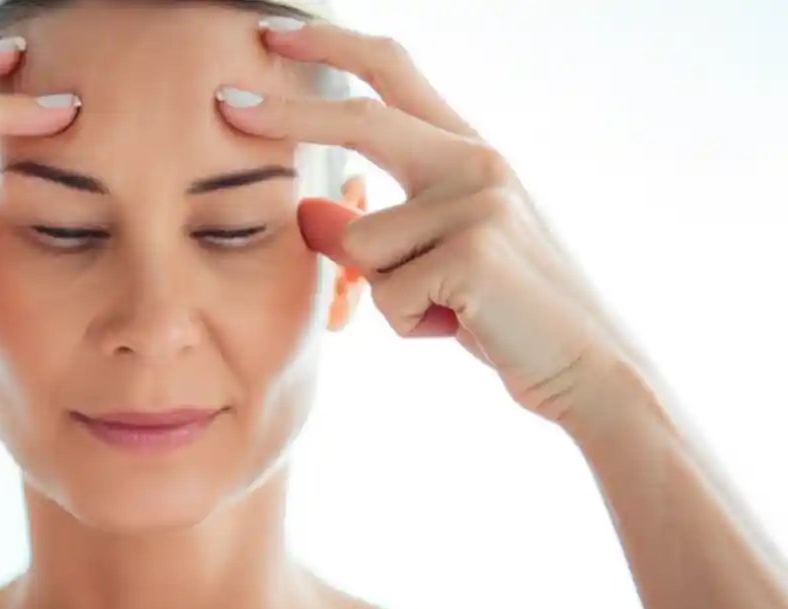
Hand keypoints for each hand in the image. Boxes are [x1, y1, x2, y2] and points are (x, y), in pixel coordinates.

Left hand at [217, 18, 640, 426]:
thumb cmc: (505, 314)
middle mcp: (477, 162)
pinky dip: (408, 325)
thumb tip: (306, 212)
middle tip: (223, 103)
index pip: (395, 74)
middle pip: (362, 120)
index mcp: (469, 153)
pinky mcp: (472, 251)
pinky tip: (460, 328)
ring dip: (386, 295)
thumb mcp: (435, 262)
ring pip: (362, 244)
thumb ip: (372, 230)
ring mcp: (478, 202)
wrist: (592, 367)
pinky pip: (387, 293)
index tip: (273, 34)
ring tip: (447, 312)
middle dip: (286, 115)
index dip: (332, 45)